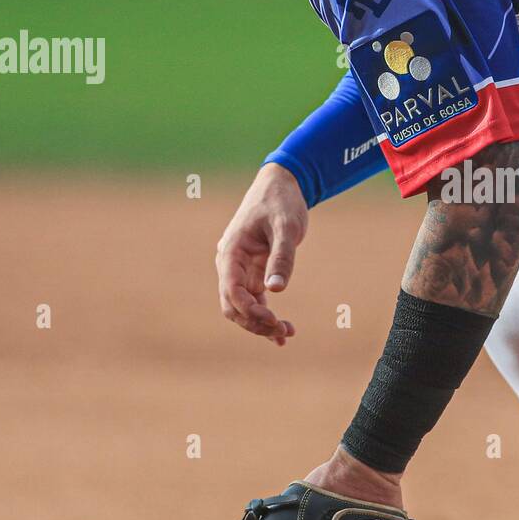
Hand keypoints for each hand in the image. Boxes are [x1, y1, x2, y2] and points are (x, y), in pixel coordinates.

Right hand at [216, 163, 306, 347]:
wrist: (283, 184)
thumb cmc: (282, 202)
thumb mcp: (286, 227)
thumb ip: (282, 257)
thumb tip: (276, 290)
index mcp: (231, 252)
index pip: (232, 291)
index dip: (250, 311)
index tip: (274, 320)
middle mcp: (231, 263)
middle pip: (233, 305)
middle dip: (255, 322)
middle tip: (284, 332)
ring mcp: (241, 269)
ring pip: (243, 306)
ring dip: (261, 322)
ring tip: (287, 334)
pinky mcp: (253, 270)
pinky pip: (254, 299)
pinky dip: (265, 314)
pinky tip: (282, 330)